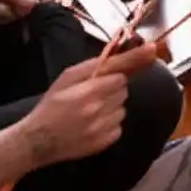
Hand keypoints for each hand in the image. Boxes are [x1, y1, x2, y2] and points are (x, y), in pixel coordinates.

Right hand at [14, 43, 157, 167]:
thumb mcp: (65, 79)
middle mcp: (98, 110)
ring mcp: (103, 127)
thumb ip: (90, 67)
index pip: (120, 75)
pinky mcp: (106, 141)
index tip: (152, 49)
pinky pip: (119, 124)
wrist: (38, 142)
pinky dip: (111, 121)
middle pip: (123, 89)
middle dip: (113, 87)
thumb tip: (115, 58)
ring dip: (112, 105)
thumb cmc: (51, 106)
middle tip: (94, 92)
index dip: (133, 62)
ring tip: (91, 110)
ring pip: (123, 107)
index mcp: (87, 92)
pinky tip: (93, 123)